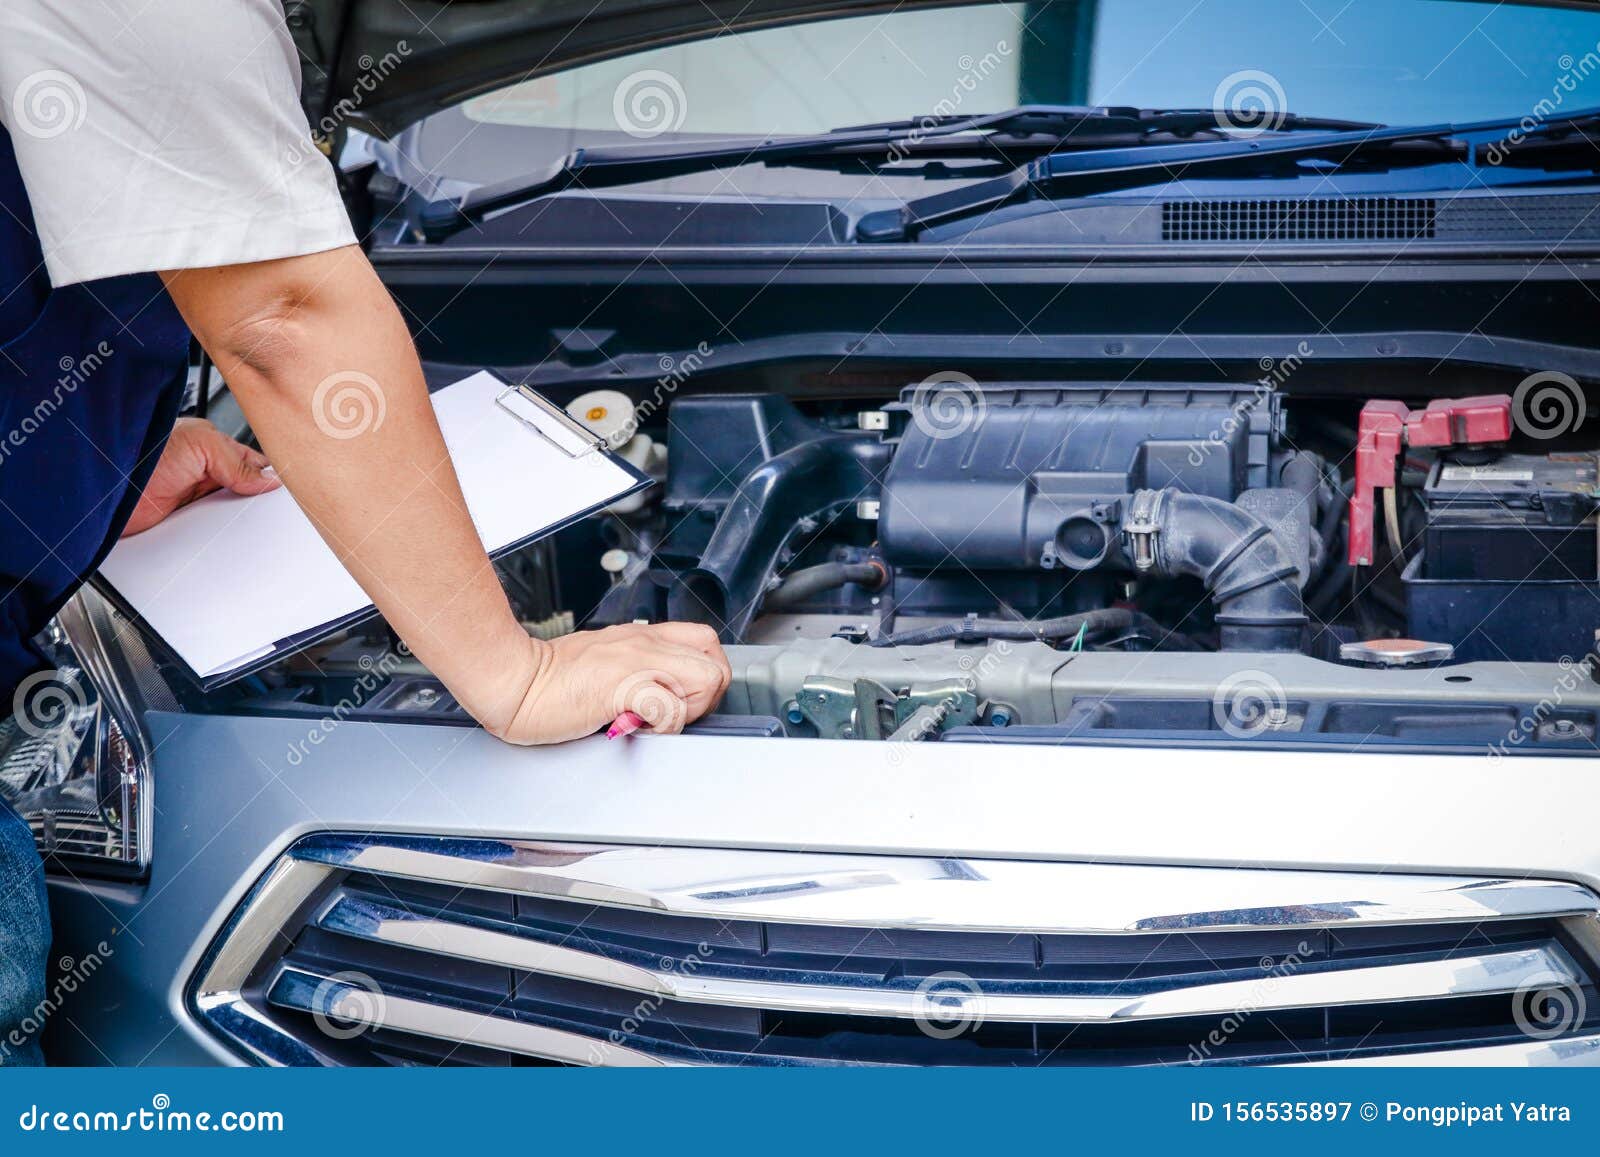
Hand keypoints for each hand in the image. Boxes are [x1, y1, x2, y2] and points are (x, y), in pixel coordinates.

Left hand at [122, 417, 280, 536]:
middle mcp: (203, 473)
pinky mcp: (182, 524)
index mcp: (211, 448)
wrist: (105, 489)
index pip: (252, 463)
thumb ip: (237, 460)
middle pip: (245, 491)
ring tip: (250, 524)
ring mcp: (193, 500)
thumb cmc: (140, 453)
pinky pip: (210, 533)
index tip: (287, 489)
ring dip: (238, 521)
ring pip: (230, 514)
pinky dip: (219, 537)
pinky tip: (226, 536)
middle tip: (273, 511)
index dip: (269, 475)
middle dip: (257, 500)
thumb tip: (267, 480)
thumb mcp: (200, 444)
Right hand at [485, 623, 731, 744]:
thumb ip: (637, 669)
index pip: (707, 643)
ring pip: (706, 680)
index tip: (682, 699)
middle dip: (705, 699)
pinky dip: (662, 727)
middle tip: (672, 714)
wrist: (512, 682)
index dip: (705, 676)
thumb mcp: (605, 662)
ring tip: (652, 721)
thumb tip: (663, 692)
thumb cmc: (549, 680)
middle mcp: (645, 644)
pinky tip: (635, 727)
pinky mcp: (623, 687)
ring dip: (688, 711)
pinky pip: (671, 707)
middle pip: (717, 665)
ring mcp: (637, 662)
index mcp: (643, 638)